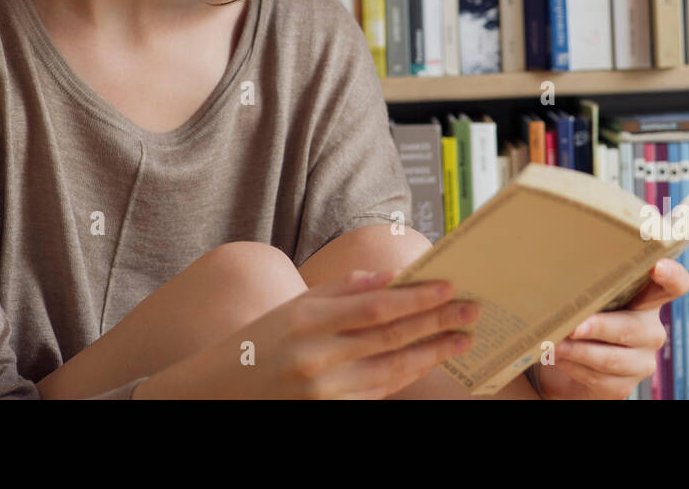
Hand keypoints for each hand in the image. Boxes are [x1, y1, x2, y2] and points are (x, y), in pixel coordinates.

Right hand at [160, 269, 478, 397]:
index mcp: (306, 318)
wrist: (218, 395)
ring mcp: (324, 390)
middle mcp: (316, 355)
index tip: (448, 285)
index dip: (416, 296)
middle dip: (436, 321)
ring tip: (461, 338)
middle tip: (470, 309)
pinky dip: (406, 375)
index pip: (375, 305)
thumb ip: (342, 290)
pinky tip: (428, 361)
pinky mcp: (330, 412)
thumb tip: (388, 277)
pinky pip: (378, 392)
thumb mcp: (293, 307)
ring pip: (391, 368)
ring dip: (431, 353)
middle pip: (390, 336)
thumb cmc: (260, 344)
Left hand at [532, 258, 688, 399]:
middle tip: (574, 326)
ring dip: (579, 352)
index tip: (657, 266)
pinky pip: (600, 379)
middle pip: (633, 328)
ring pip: (613, 359)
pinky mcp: (624, 385)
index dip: (672, 276)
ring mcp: (641, 361)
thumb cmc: (578, 316)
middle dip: (600, 327)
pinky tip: (558, 358)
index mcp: (646, 299)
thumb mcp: (585, 296)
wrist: (566, 359)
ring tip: (553, 345)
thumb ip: (584, 287)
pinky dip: (574, 367)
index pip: (675, 285)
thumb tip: (558, 281)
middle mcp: (650, 330)